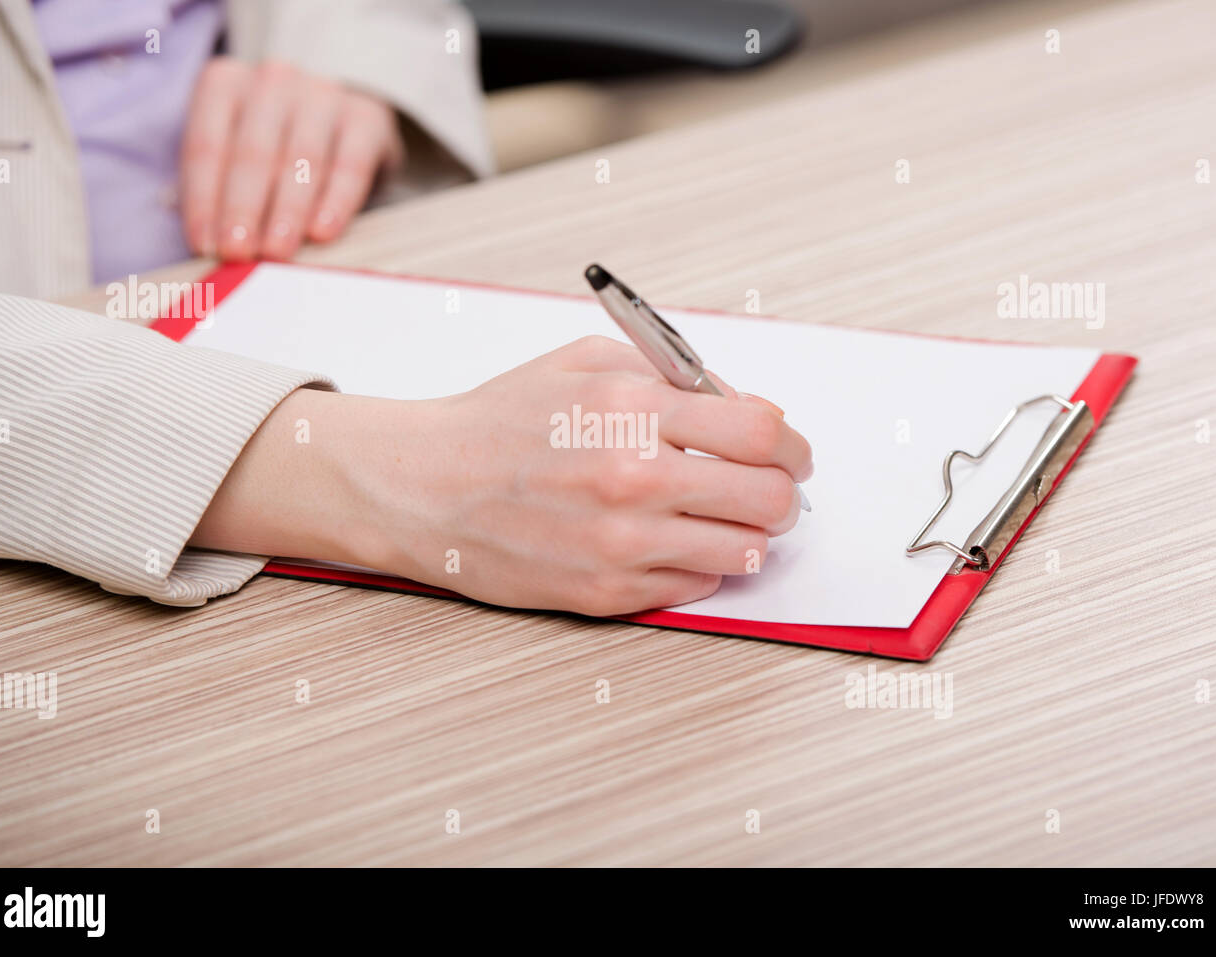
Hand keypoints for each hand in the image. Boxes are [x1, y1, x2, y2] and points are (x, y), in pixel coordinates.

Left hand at [179, 57, 404, 261]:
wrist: (340, 118)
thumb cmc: (273, 147)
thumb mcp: (233, 154)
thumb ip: (217, 192)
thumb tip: (208, 245)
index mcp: (224, 84)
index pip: (206, 146)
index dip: (203, 200)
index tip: (205, 247)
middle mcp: (272, 81)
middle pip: (253, 152)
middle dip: (242, 207)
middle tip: (238, 252)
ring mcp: (322, 95)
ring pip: (301, 158)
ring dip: (286, 210)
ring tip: (277, 251)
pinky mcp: (366, 117)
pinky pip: (350, 164)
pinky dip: (336, 201)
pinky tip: (323, 232)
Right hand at [191, 337, 813, 616]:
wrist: (425, 486)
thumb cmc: (500, 422)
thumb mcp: (585, 363)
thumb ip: (672, 376)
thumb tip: (746, 408)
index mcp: (632, 409)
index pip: (762, 431)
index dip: (790, 443)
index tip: (789, 451)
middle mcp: (632, 478)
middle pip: (768, 498)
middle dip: (781, 494)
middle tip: (769, 490)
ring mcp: (621, 543)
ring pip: (745, 554)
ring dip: (747, 536)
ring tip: (721, 519)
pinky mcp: (606, 591)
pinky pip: (694, 586)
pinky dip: (697, 565)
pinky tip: (668, 542)